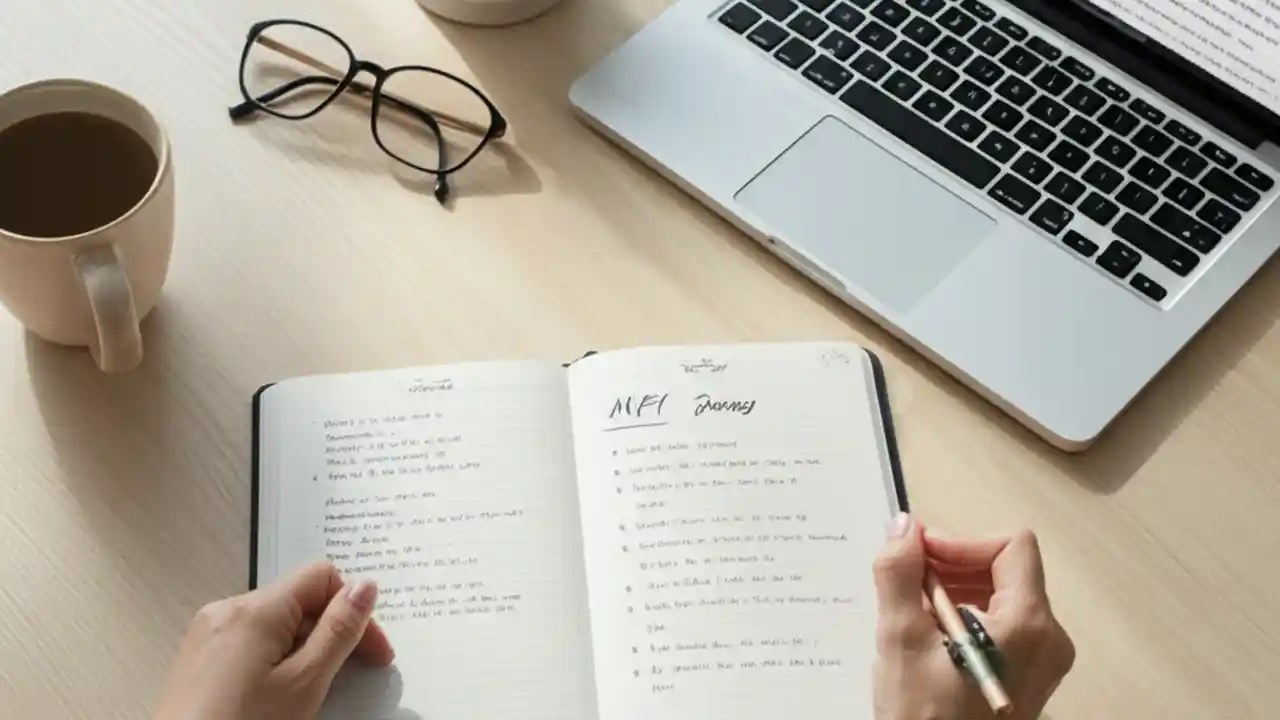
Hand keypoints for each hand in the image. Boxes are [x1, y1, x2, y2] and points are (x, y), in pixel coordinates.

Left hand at [154, 562, 395, 719]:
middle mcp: (226, 609)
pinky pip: (250, 641)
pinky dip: (277, 658)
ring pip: (276, 623)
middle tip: (357, 675)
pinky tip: (279, 693)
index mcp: (255, 609)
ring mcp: (206, 633)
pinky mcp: (197, 657)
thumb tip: (366, 586)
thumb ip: (339, 631)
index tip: (375, 654)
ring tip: (314, 690)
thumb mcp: (304, 683)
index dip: (356, 609)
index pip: (321, 577)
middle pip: (298, 600)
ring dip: (306, 648)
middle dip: (333, 631)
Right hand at [872, 515, 1074, 719]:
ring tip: (912, 612)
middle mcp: (1049, 639)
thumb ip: (900, 575)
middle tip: (906, 582)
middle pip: (1007, 569)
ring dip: (954, 590)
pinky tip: (928, 637)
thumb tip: (903, 525)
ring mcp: (1042, 661)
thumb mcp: (901, 641)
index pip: (1011, 546)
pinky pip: (1002, 625)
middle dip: (953, 565)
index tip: (919, 557)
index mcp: (1030, 625)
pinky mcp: (1028, 677)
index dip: (961, 542)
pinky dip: (964, 617)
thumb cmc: (925, 717)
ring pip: (1002, 595)